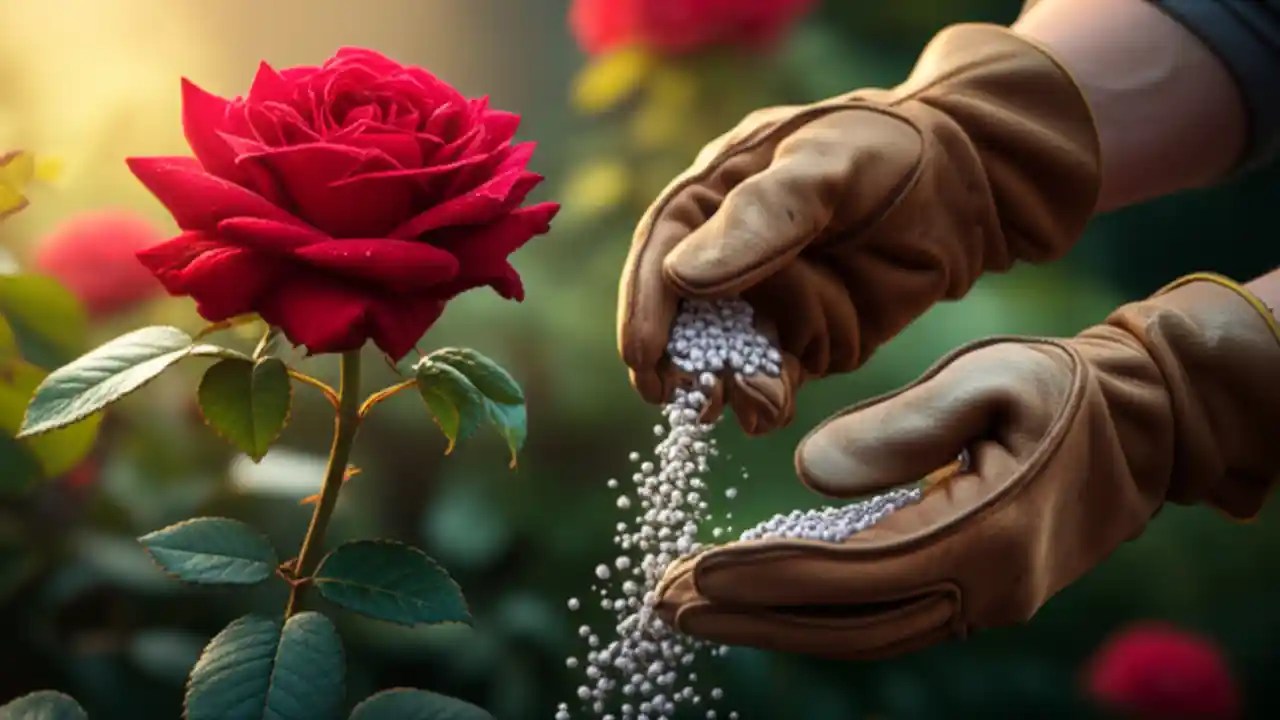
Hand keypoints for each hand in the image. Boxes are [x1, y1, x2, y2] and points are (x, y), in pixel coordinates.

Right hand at [617, 22, 1100, 434]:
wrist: (968, 187)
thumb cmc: (891, 152)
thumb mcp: (829, 166)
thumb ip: (761, 216)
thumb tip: (680, 276)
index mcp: (712, 197)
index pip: (659, 253)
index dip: (644, 306)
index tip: (643, 355)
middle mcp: (724, 255)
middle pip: (679, 316)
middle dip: (675, 361)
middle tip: (679, 398)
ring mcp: (763, 304)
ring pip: (721, 357)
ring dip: (718, 386)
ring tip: (732, 403)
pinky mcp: (803, 343)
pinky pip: (769, 380)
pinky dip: (763, 400)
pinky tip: (766, 411)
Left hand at [653, 275, 1279, 659]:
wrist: (1143, 428)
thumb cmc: (1063, 391)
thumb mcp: (990, 380)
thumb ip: (899, 427)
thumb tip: (804, 474)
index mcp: (984, 536)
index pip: (848, 573)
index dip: (763, 577)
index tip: (690, 573)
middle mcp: (982, 589)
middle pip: (841, 621)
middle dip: (747, 614)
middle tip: (663, 604)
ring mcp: (982, 602)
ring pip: (857, 632)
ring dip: (770, 623)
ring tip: (694, 607)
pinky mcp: (976, 594)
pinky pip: (880, 618)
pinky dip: (813, 614)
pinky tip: (760, 597)